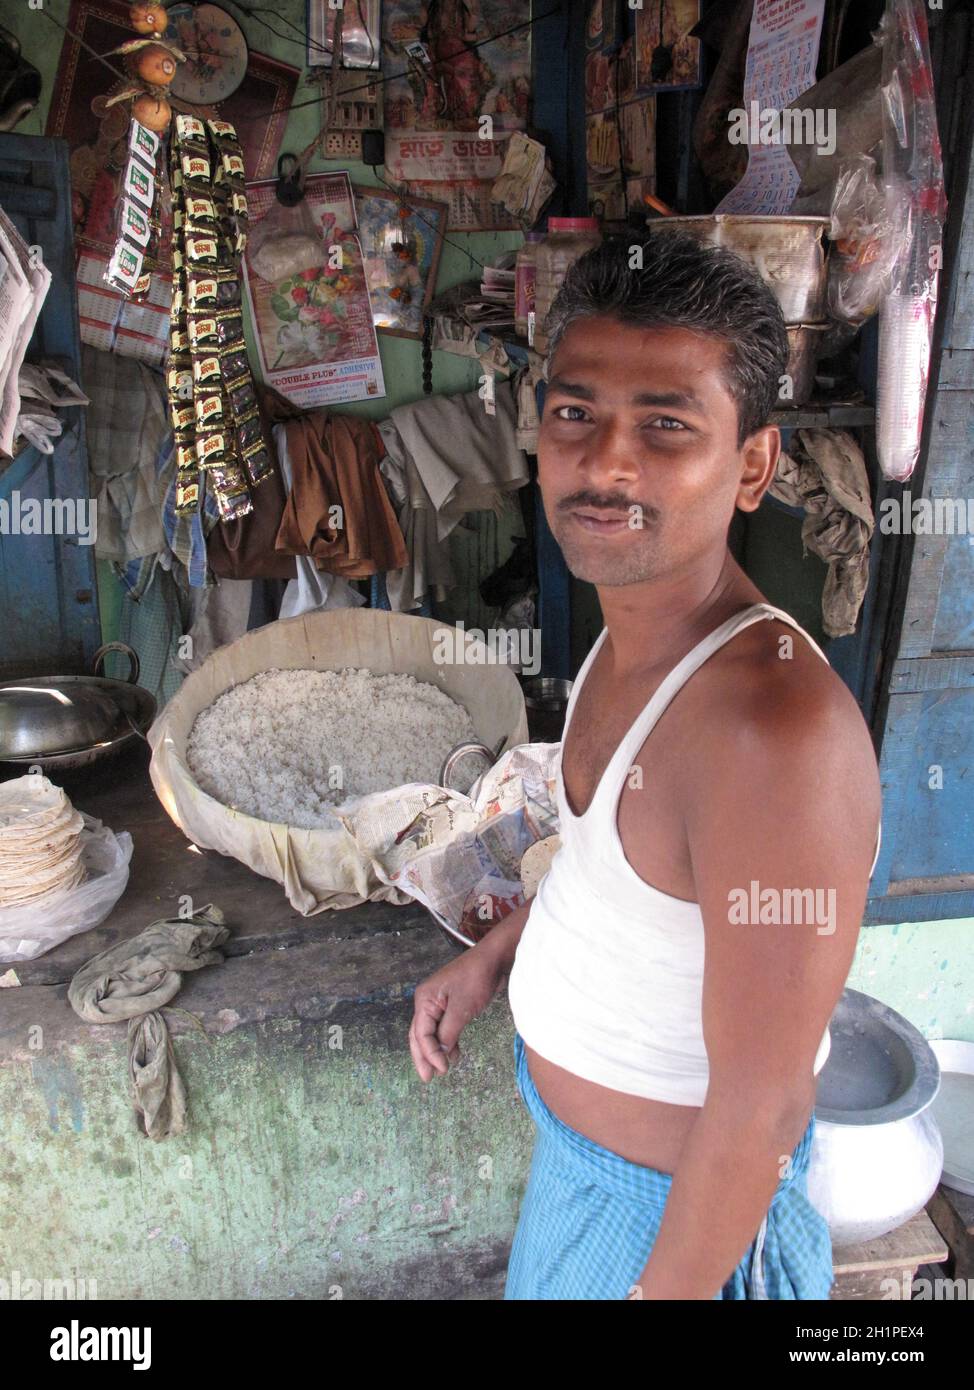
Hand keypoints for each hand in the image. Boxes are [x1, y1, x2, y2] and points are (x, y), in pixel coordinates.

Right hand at [408, 938, 507, 1081]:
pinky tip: (455, 1054)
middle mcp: (427, 1001)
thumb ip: (449, 1032)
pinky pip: (443, 1028)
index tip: (442, 1070)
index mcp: (425, 999)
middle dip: (423, 1057)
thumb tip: (441, 1053)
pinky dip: (447, 1041)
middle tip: (428, 1079)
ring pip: (431, 1033)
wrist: (494, 959)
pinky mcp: (451, 1005)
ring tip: (442, 1070)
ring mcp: (439, 1003)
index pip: (421, 1033)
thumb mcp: (462, 1007)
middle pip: (420, 1035)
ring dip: (435, 1051)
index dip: (430, 1054)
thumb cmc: (477, 978)